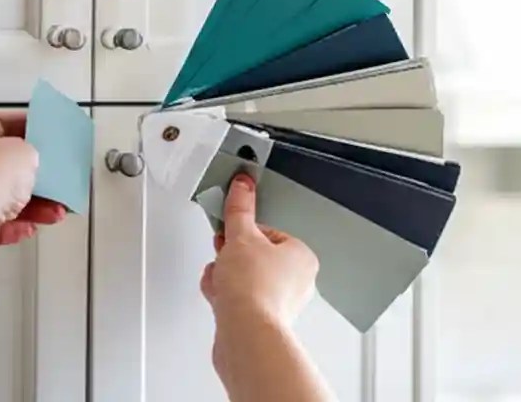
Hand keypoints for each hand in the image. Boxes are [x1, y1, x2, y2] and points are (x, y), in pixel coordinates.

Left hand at [0, 111, 66, 269]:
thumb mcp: (25, 151)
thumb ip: (34, 152)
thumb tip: (32, 162)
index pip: (5, 122)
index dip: (32, 128)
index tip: (53, 137)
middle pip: (7, 163)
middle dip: (36, 173)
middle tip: (60, 176)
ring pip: (7, 195)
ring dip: (36, 202)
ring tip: (59, 210)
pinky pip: (1, 221)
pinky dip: (21, 223)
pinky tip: (39, 224)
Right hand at [199, 174, 318, 326]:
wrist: (245, 333)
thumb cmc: (255, 290)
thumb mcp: (241, 236)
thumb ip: (240, 209)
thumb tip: (242, 187)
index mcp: (302, 257)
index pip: (270, 233)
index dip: (245, 232)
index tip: (232, 231)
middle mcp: (296, 282)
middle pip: (257, 256)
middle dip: (233, 255)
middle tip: (223, 253)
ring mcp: (278, 303)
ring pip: (246, 278)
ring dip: (226, 274)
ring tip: (219, 277)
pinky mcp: (260, 321)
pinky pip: (239, 299)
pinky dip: (225, 294)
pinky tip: (217, 293)